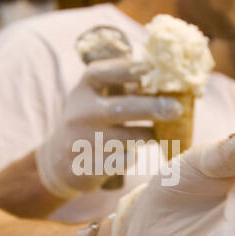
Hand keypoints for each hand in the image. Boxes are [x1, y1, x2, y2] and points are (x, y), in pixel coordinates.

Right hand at [35, 58, 182, 197]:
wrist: (59, 161)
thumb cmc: (89, 122)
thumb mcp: (95, 99)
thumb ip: (122, 88)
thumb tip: (165, 77)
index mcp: (81, 92)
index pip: (99, 73)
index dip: (126, 69)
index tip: (153, 69)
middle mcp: (78, 115)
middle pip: (117, 108)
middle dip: (151, 106)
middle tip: (176, 108)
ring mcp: (80, 142)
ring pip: (125, 138)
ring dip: (149, 134)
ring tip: (163, 132)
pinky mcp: (88, 167)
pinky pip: (122, 160)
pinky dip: (133, 155)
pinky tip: (134, 152)